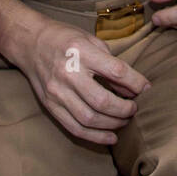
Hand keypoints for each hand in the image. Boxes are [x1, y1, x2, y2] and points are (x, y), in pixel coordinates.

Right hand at [12, 15, 149, 144]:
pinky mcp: (50, 106)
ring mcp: (57, 92)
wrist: (30, 42)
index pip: (115, 71)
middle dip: (125, 109)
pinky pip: (75, 128)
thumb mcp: (89, 39)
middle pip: (102, 101)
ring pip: (90, 118)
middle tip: (134, 108)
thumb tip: (132, 87)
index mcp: (81, 51)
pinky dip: (96, 137)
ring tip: (124, 120)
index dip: (136, 82)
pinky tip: (110, 137)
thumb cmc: (64, 38)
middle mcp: (68, 73)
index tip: (147, 88)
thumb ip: (110, 62)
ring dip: (113, 124)